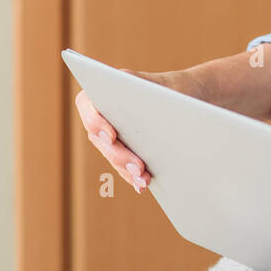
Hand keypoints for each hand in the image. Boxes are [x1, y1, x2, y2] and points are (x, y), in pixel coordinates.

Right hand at [74, 68, 205, 193]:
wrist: (182, 96)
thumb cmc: (170, 87)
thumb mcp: (162, 86)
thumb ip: (150, 94)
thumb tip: (152, 117)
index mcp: (103, 89)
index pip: (88, 104)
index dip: (96, 122)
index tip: (112, 136)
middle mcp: (100, 113)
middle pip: (100, 137)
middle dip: (119, 155)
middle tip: (138, 167)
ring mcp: (108, 135)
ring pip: (111, 155)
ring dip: (126, 170)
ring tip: (144, 180)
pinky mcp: (121, 150)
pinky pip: (121, 165)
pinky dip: (131, 176)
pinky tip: (143, 184)